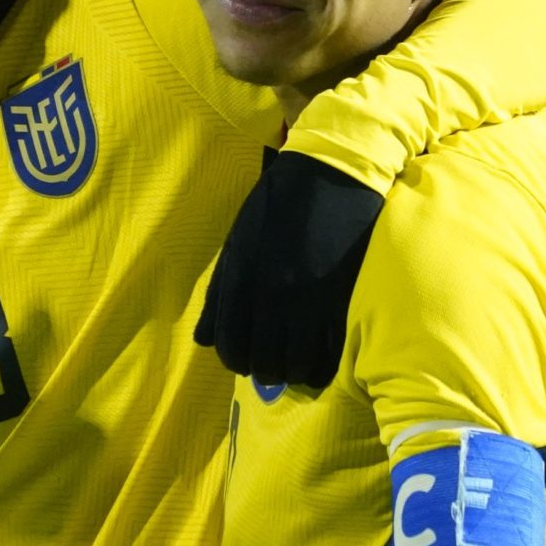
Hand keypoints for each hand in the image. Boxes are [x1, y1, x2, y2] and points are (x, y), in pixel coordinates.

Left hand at [194, 152, 383, 388]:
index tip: (245, 359)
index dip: (236, 361)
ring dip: (293, 371)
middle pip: (263, 363)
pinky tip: (319, 361)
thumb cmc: (277, 205)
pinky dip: (322, 366)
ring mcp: (309, 300)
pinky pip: (330, 354)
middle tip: (272, 362)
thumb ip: (218, 294)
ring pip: (297, 365)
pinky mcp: (341, 298)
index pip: (230, 347)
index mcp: (240, 279)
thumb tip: (203, 341)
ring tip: (296, 363)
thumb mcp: (236, 242)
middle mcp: (271, 295)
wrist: (331, 174)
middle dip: (264, 369)